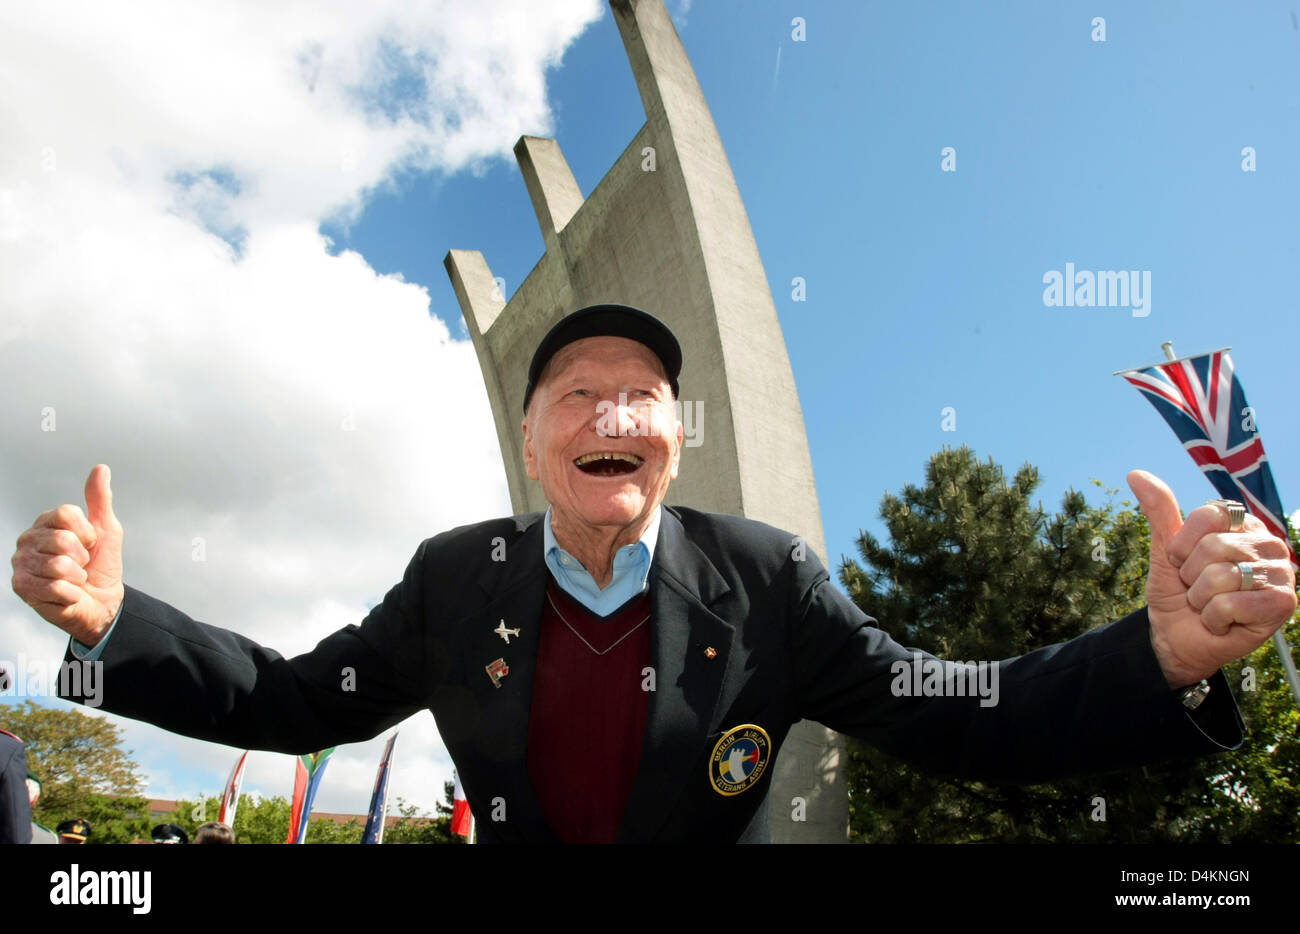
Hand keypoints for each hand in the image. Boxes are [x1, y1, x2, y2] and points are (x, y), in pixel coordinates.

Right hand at [11, 464, 124, 646]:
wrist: (102, 602)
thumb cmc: (102, 565)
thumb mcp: (106, 529)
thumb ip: (100, 500)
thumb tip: (101, 468)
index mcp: (46, 522)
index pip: (65, 514)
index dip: (87, 532)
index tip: (90, 543)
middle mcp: (28, 539)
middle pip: (63, 540)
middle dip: (82, 557)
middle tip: (81, 565)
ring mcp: (21, 563)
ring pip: (59, 565)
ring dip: (77, 577)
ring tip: (74, 580)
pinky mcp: (21, 586)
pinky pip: (55, 586)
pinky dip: (70, 593)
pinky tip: (66, 594)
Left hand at [1129, 470, 1296, 687]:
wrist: (1176, 637)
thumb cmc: (1176, 592)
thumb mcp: (1166, 550)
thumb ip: (1159, 511)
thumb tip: (1136, 473)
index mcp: (1243, 525)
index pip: (1209, 515)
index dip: (1182, 544)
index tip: (1183, 561)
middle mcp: (1269, 544)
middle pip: (1213, 547)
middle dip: (1191, 575)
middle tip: (1198, 589)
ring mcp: (1281, 574)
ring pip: (1221, 576)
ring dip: (1202, 599)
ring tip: (1210, 604)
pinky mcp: (1283, 604)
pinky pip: (1231, 604)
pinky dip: (1215, 618)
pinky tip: (1224, 622)